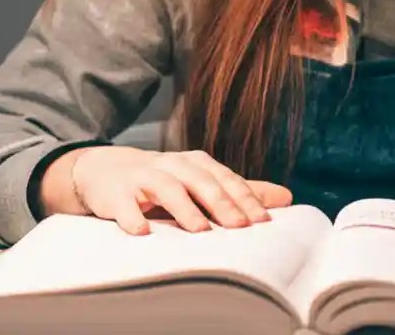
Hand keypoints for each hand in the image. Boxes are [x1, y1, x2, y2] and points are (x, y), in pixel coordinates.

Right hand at [68, 146, 292, 235]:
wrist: (107, 172)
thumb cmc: (165, 181)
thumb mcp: (203, 181)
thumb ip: (241, 191)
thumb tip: (286, 198)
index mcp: (196, 163)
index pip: (225, 179)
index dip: (244, 199)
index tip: (263, 221)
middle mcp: (172, 165)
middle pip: (200, 181)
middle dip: (221, 202)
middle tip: (239, 226)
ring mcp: (142, 177)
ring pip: (166, 188)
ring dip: (183, 208)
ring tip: (199, 230)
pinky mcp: (117, 194)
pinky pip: (124, 205)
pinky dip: (133, 217)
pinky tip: (142, 231)